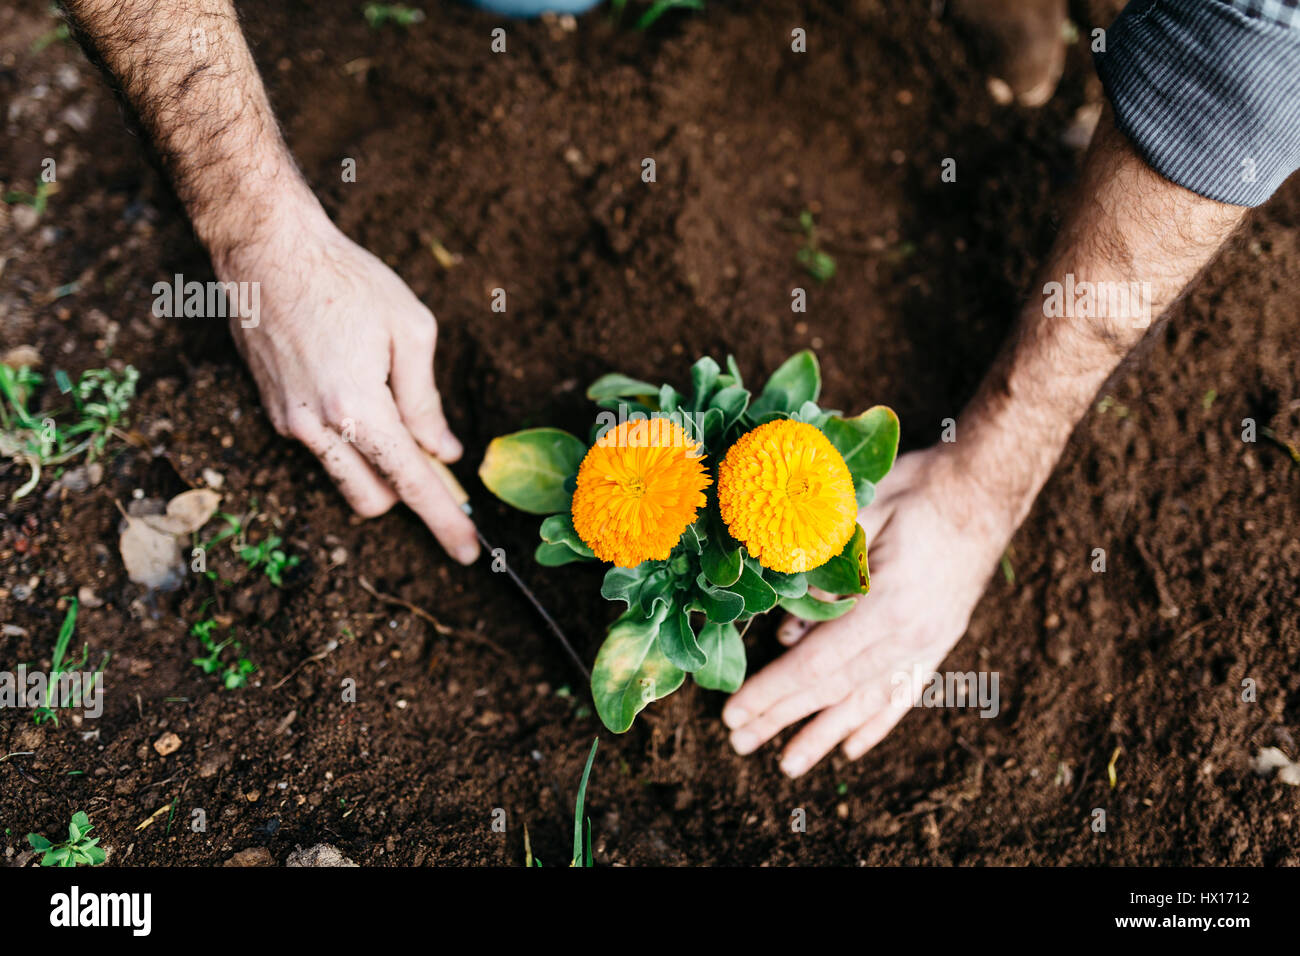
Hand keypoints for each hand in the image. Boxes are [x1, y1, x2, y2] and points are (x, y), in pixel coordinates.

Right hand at [221, 201, 478, 563]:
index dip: (444, 521)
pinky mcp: (272, 411)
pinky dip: (348, 440)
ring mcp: (288, 423)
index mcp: (357, 409)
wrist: (267, 248)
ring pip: (343, 478)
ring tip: (391, 409)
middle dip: (406, 490)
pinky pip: (321, 449)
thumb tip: (444, 452)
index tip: (469, 551)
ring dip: (375, 466)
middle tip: (435, 455)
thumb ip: (427, 400)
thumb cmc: (347, 280)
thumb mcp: (410, 330)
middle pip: (373, 500)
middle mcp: (316, 428)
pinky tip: (356, 388)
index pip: (411, 484)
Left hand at [721, 446, 1012, 775]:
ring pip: (867, 701)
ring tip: (788, 766)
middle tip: (739, 743)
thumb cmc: (918, 489)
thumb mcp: (861, 511)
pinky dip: (875, 723)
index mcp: (890, 605)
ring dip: (823, 735)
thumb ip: (822, 564)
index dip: (773, 691)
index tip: (734, 713)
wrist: (987, 488)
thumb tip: (785, 623)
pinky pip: (903, 693)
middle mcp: (912, 636)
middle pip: (836, 689)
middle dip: (783, 718)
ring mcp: (930, 643)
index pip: (818, 663)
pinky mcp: (940, 641)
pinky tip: (850, 747)